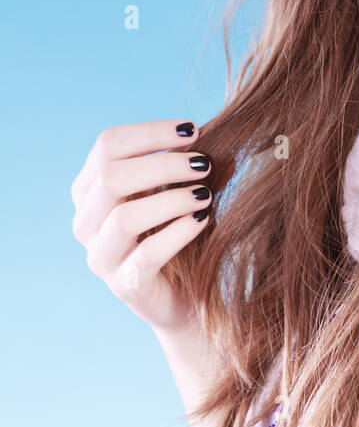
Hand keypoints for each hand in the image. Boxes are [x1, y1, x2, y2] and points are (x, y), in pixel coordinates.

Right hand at [71, 119, 213, 334]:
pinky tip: (203, 219)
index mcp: (89, 191)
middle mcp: (85, 223)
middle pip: (112, 177)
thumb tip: (198, 130)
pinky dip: (178, 232)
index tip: (193, 131)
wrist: (183, 296)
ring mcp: (101, 257)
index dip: (151, 133)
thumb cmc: (174, 231)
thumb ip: (170, 162)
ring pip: (125, 218)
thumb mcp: (166, 190)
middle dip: (163, 164)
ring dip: (172, 199)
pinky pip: (147, 255)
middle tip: (205, 164)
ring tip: (206, 194)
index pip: (107, 146)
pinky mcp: (126, 286)